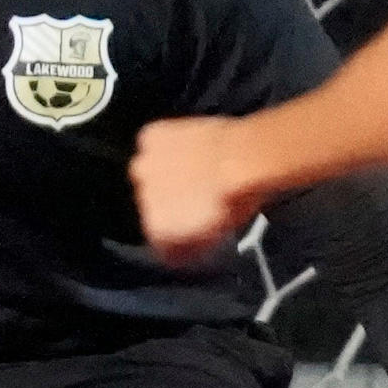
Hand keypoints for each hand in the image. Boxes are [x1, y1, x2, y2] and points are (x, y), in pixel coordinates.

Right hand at [131, 116, 266, 265]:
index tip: (193, 226)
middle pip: (153, 204)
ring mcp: (144, 167)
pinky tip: (190, 148)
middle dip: (172, 200)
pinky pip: (154, 144)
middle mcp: (143, 200)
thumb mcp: (216, 236)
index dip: (179, 232)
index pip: (161, 239)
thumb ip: (189, 245)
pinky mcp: (150, 138)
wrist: (243, 158)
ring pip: (151, 173)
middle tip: (199, 194)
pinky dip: (167, 146)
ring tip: (197, 170)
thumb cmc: (237, 197)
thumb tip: (183, 249)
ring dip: (167, 173)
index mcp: (157, 230)